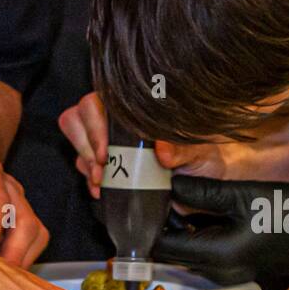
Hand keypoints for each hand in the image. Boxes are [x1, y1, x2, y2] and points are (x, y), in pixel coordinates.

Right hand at [59, 93, 244, 198]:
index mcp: (137, 107)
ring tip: (101, 181)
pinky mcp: (108, 164)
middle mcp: (119, 120)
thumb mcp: (200, 153)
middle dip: (86, 145)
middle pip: (78, 117)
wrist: (210, 182)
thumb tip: (162, 150)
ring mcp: (110, 141)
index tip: (105, 153)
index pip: (99, 100)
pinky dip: (90, 179)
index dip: (95, 124)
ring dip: (85, 162)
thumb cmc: (206, 156)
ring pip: (77, 140)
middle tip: (102, 169)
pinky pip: (84, 165)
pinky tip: (101, 189)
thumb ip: (183, 149)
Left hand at [153, 176, 288, 287]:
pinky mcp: (235, 266)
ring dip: (179, 225)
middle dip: (162, 221)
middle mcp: (217, 271)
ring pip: (186, 249)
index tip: (147, 192)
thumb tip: (169, 183)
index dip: (149, 220)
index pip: (161, 245)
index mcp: (216, 255)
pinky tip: (201, 206)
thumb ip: (203, 192)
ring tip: (178, 191)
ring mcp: (227, 272)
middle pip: (171, 249)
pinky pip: (203, 250)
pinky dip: (196, 231)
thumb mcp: (244, 195)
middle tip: (160, 187)